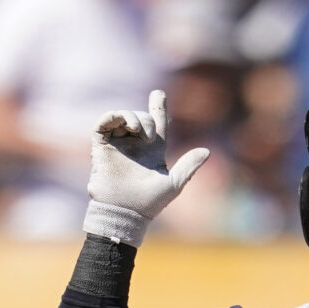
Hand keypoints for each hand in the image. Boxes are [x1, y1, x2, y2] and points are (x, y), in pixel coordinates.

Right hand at [83, 89, 209, 245]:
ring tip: (138, 131)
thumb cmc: (149, 203)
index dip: (158, 107)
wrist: (124, 212)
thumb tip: (207, 150)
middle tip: (150, 138)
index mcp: (152, 151)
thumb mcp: (174, 184)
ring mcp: (118, 144)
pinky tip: (125, 123)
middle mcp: (134, 145)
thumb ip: (189, 166)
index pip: (156, 123)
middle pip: (141, 117)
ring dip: (132, 117)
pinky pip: (104, 122)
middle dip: (147, 118)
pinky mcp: (101, 146)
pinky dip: (113, 116)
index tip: (159, 94)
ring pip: (123, 116)